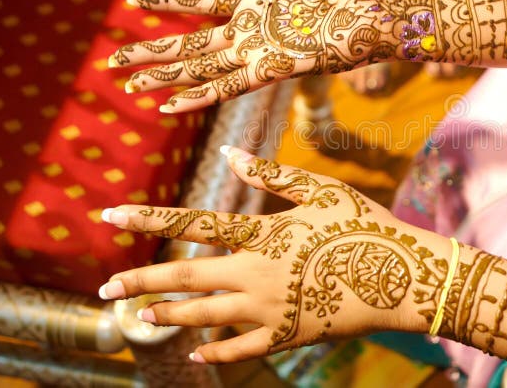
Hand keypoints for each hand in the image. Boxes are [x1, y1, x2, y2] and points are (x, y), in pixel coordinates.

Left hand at [98, 146, 451, 362]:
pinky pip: (240, 349)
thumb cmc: (363, 224)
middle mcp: (257, 271)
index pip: (194, 222)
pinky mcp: (286, 334)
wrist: (401, 276)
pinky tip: (194, 352)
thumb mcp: (321, 190)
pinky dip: (215, 352)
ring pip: (205, 315)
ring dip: (168, 314)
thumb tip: (229, 154)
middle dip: (142, 281)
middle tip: (105, 289)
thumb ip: (273, 175)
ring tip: (140, 317)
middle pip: (187, 276)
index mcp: (263, 232)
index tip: (111, 215)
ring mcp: (270, 307)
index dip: (150, 217)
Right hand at [109, 0, 416, 112]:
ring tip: (131, 84)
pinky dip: (198, 96)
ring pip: (202, 68)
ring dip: (166, 76)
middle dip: (153, 52)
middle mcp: (254, 31)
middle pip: (191, 44)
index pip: (202, 3)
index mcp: (258, 1)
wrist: (380, 7)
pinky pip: (228, 87)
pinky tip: (170, 106)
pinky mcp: (274, 70)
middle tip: (114, 60)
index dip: (169, 2)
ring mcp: (261, 52)